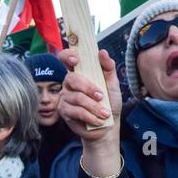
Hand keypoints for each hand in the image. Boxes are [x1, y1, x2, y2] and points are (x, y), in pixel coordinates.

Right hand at [58, 49, 122, 170]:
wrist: (108, 125)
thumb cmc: (109, 102)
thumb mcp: (113, 84)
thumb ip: (109, 67)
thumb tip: (102, 52)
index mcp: (79, 72)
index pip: (66, 58)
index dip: (68, 55)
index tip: (76, 60)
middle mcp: (69, 83)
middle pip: (72, 79)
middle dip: (88, 88)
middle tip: (101, 96)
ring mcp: (65, 97)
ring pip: (77, 98)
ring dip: (94, 106)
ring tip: (104, 113)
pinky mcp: (64, 111)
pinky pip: (76, 111)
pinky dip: (90, 116)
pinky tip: (99, 120)